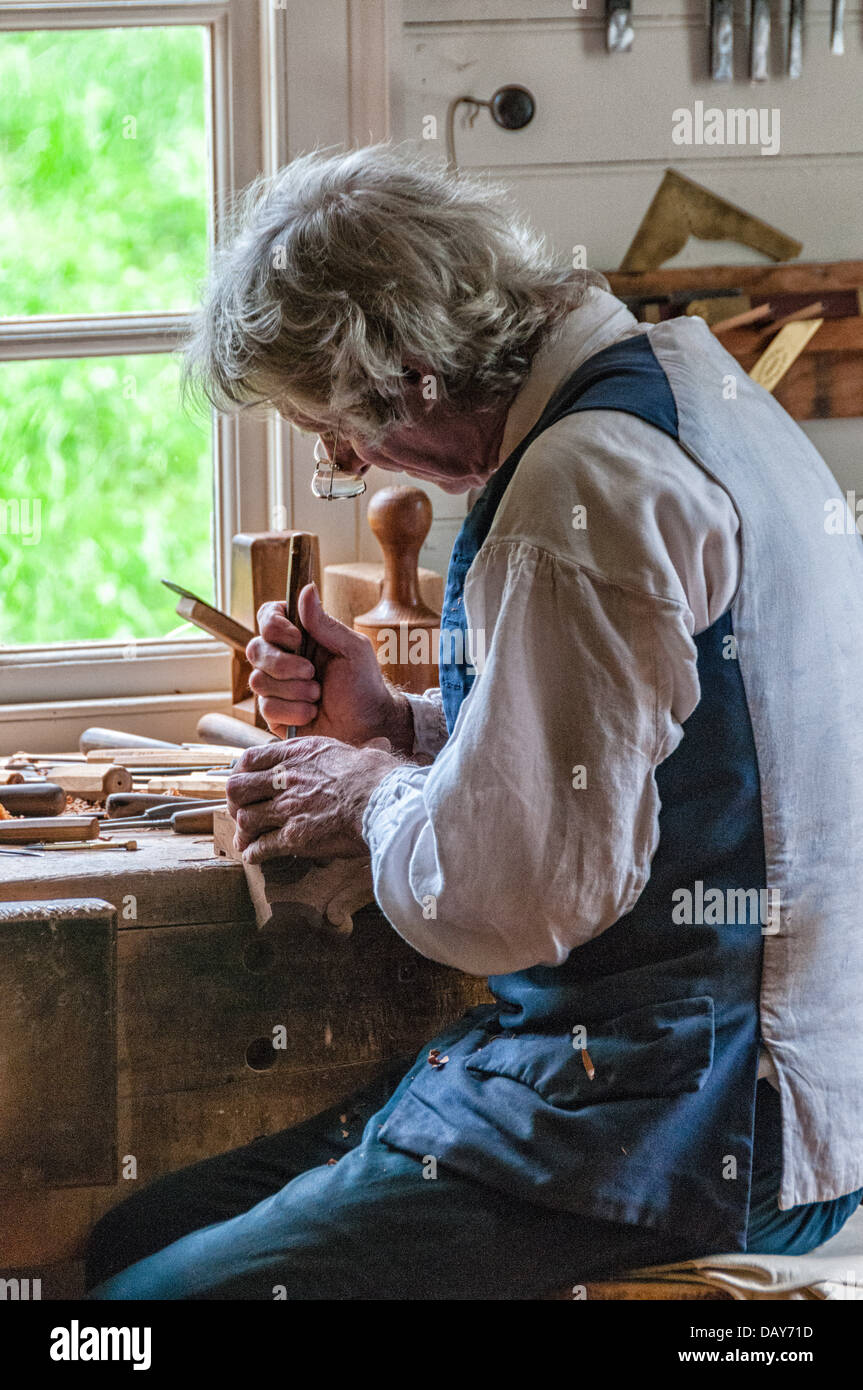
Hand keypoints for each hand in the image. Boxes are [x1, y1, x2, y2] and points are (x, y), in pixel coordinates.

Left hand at [225, 735, 400, 862]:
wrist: (384, 800)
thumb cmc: (377, 776)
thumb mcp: (353, 751)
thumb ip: (341, 754)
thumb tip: (373, 747)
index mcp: (297, 754)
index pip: (249, 759)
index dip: (242, 773)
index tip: (246, 782)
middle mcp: (285, 779)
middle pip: (237, 788)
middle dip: (236, 802)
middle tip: (241, 811)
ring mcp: (287, 808)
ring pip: (246, 819)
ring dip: (245, 831)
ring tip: (247, 838)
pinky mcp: (294, 837)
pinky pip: (262, 847)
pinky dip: (255, 854)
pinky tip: (255, 856)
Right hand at [246, 584, 413, 751]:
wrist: (367, 726)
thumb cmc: (364, 685)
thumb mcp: (352, 648)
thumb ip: (325, 622)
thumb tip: (307, 589)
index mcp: (300, 637)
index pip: (268, 617)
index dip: (274, 626)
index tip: (297, 638)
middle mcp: (283, 659)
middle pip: (255, 649)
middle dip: (284, 664)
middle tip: (312, 673)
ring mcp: (276, 686)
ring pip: (258, 680)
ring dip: (294, 690)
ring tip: (317, 696)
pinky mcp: (274, 714)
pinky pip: (266, 707)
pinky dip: (293, 711)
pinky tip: (311, 713)